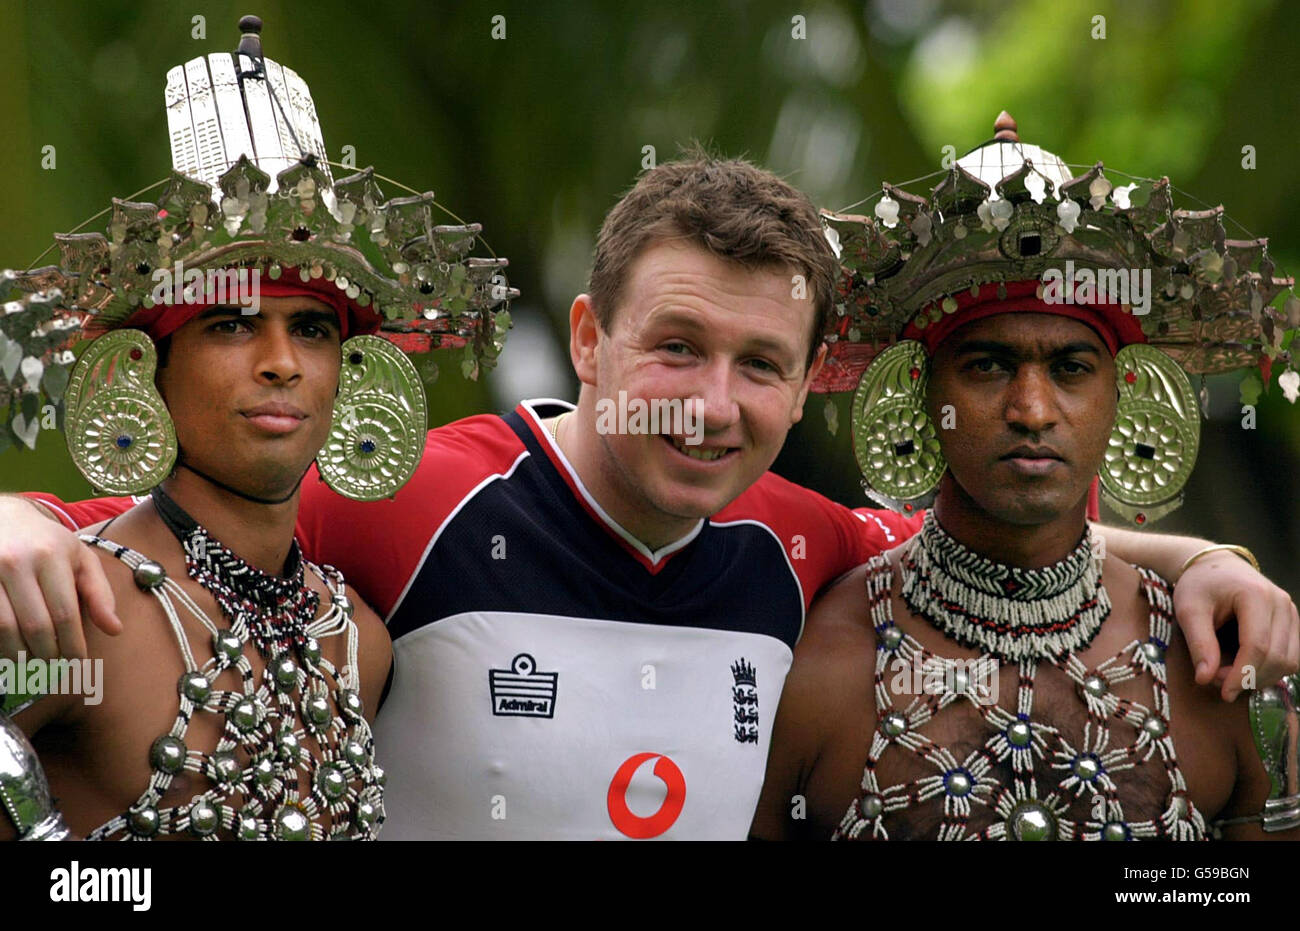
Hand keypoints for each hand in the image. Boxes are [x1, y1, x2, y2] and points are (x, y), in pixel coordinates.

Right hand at [0, 497, 121, 660]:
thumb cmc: (48, 543)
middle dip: (48, 653)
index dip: (72, 643)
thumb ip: (100, 593)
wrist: (5, 518)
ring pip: (5, 629)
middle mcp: (17, 562)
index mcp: (50, 556)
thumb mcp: (81, 559)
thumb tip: (115, 630)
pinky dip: (0, 642)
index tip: (78, 660)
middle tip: (55, 664)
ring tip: (33, 661)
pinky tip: (12, 647)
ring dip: (21, 654)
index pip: (65, 612)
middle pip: (35, 625)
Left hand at [1173, 550, 1299, 700]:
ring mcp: (1291, 612)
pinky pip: (1291, 656)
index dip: (1242, 674)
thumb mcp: (1189, 610)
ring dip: (1261, 677)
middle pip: (1277, 657)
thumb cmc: (1199, 585)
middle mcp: (1282, 603)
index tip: (1224, 692)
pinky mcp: (1293, 622)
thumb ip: (1199, 643)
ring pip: (1289, 661)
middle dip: (1249, 677)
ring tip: (1229, 675)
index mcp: (1255, 595)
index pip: (1257, 646)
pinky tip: (1244, 669)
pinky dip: (1270, 669)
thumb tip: (1205, 679)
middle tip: (1218, 682)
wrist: (1215, 565)